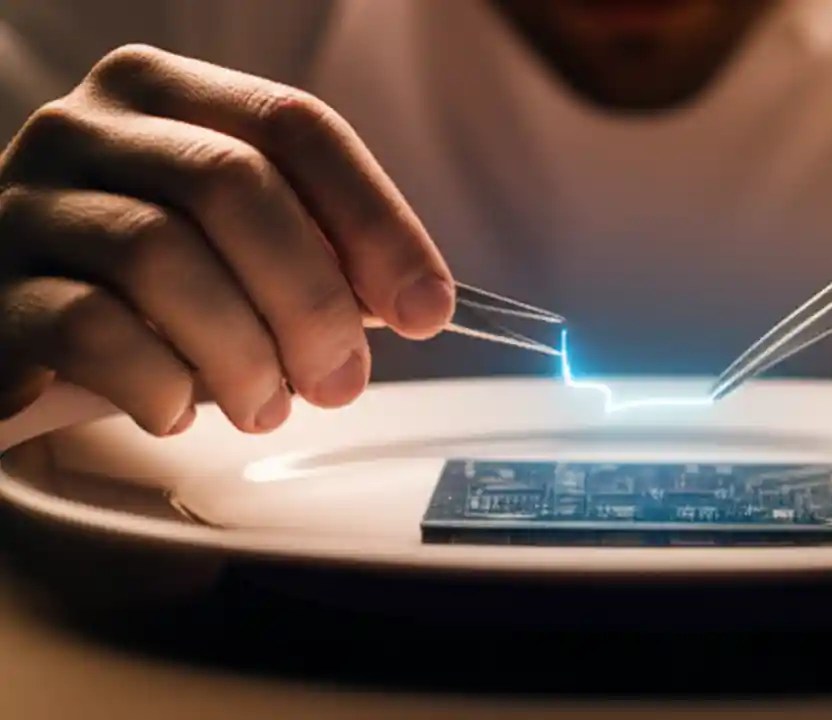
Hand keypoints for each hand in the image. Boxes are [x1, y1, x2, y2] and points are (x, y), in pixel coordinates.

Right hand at [0, 45, 454, 433]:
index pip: (296, 125)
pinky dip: (159, 383)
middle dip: (313, 298)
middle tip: (342, 379)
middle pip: (234, 184)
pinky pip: (91, 328)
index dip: (377, 220)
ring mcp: (31, 202)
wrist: (15, 326)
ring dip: (243, 353)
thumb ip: (317, 253)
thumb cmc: (145, 289)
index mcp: (167, 96)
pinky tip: (175, 412)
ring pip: (163, 257)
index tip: (428, 308)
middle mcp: (89, 127)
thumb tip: (418, 301)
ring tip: (266, 405)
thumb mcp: (235, 247)